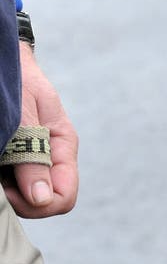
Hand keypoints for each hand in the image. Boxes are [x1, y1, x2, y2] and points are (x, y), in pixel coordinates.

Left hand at [1, 41, 78, 217]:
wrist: (1, 60)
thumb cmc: (13, 78)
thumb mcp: (23, 115)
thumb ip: (33, 156)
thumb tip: (42, 199)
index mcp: (63, 146)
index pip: (64, 198)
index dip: (38, 204)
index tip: (10, 188)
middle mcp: (50, 158)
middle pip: (43, 203)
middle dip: (19, 199)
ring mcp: (32, 160)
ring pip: (25, 198)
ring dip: (6, 189)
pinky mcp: (14, 159)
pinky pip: (12, 185)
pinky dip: (1, 181)